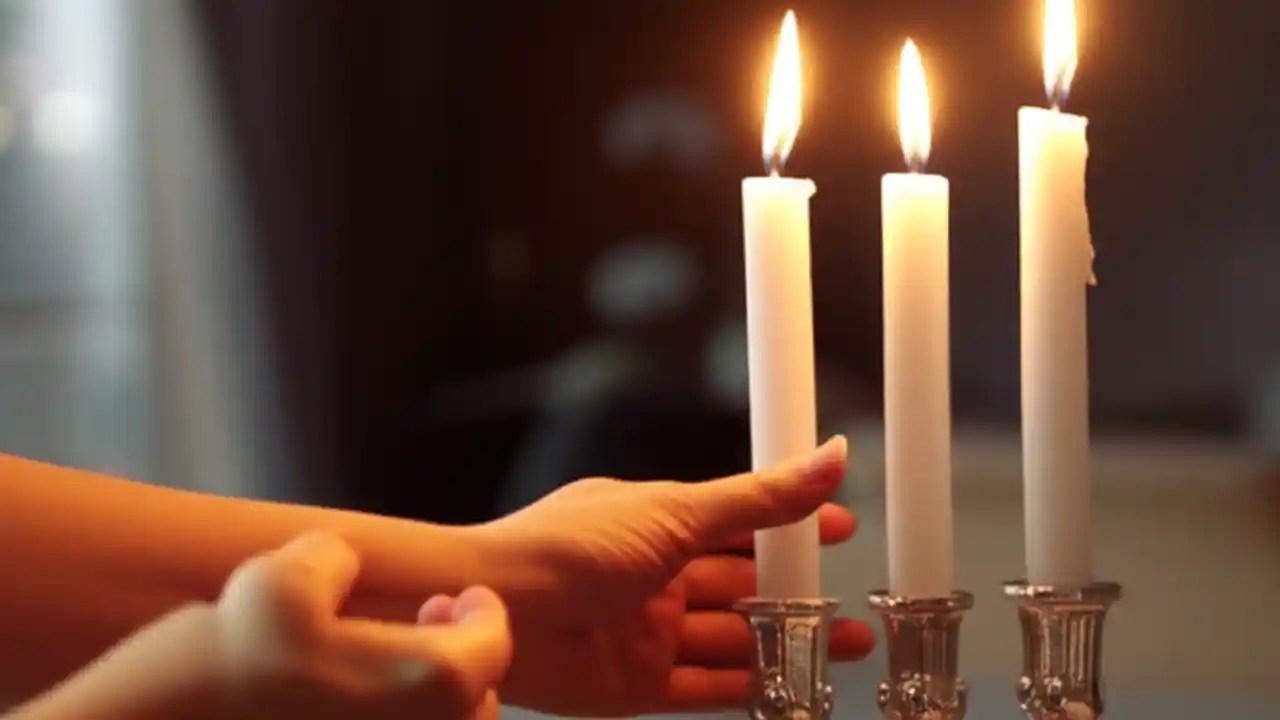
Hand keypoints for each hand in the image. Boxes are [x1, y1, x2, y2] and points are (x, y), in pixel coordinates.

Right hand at [215, 533, 510, 718]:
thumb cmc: (218, 667)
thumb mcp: (280, 579)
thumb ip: (334, 560)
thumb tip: (343, 567)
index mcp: (430, 686)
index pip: (493, 648)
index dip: (484, 615)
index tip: (466, 598)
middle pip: (472, 706)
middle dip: (457, 661)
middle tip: (424, 624)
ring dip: (420, 701)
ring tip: (373, 668)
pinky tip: (330, 706)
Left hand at [484, 435, 873, 715]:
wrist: (499, 610)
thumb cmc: (574, 546)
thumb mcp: (678, 512)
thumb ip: (759, 499)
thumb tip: (830, 457)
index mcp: (662, 524)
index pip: (742, 524)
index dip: (791, 526)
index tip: (841, 527)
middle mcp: (659, 577)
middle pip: (743, 587)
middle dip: (799, 593)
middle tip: (858, 601)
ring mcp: (650, 632)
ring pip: (735, 640)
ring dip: (790, 643)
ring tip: (850, 646)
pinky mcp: (639, 685)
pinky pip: (707, 689)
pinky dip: (751, 689)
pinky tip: (795, 689)